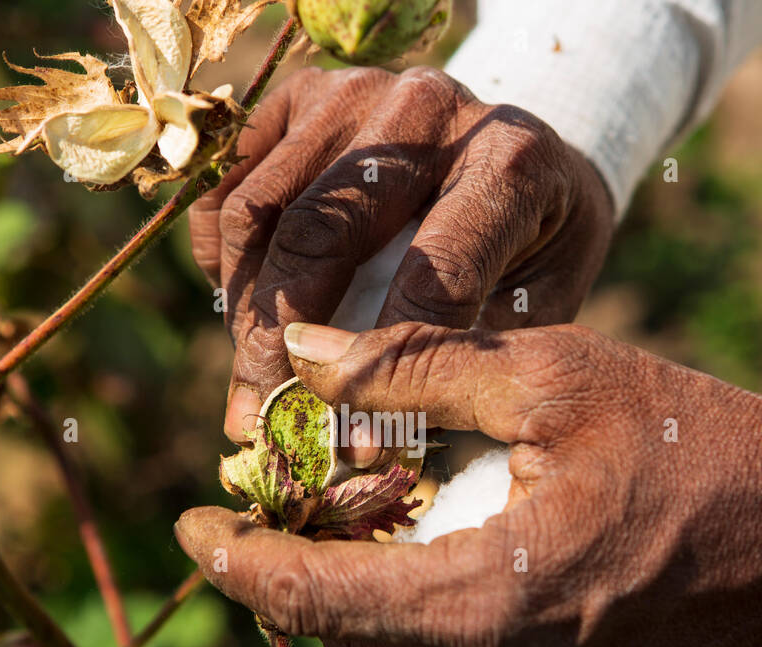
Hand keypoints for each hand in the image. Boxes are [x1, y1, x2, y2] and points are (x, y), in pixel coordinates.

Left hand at [175, 321, 761, 646]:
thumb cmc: (694, 442)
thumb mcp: (552, 376)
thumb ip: (411, 370)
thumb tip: (296, 356)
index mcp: (491, 606)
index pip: (314, 600)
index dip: (239, 563)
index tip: (192, 528)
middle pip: (361, 640)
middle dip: (327, 572)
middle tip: (337, 503)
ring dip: (402, 605)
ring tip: (437, 531)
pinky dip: (467, 644)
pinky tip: (506, 583)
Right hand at [189, 65, 613, 442]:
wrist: (525, 156)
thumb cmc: (534, 250)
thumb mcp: (537, 306)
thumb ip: (466, 360)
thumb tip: (359, 441)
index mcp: (509, 163)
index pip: (432, 278)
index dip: (386, 370)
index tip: (351, 441)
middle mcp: (428, 108)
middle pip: (322, 236)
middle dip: (283, 346)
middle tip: (263, 423)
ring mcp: (357, 89)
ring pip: (259, 212)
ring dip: (242, 312)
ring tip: (250, 383)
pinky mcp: (302, 94)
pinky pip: (231, 186)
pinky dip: (223, 260)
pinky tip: (242, 312)